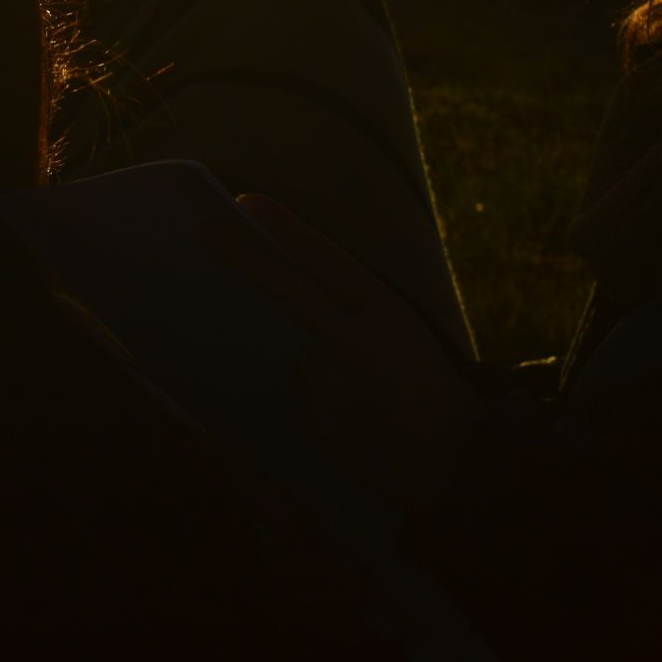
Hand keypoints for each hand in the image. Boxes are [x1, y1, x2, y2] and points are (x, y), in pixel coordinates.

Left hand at [207, 192, 488, 509]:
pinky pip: (308, 400)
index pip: (326, 258)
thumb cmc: (431, 383)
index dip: (286, 228)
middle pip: (287, 288)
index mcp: (384, 309)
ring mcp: (328, 382)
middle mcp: (350, 339)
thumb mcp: (403, 328)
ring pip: (302, 360)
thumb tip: (295, 293)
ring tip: (366, 393)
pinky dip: (326, 404)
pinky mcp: (315, 421)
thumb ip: (354, 310)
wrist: (454, 459)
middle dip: (244, 257)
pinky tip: (360, 418)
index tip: (248, 202)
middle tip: (208, 230)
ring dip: (321, 369)